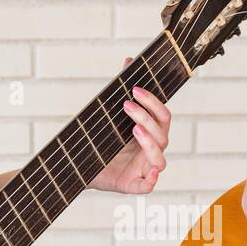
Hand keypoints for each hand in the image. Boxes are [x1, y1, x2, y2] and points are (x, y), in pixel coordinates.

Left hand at [88, 56, 170, 193]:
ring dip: (150, 143)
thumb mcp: (110, 116)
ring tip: (134, 130)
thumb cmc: (103, 142)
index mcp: (150, 133)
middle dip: (147, 117)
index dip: (153, 102)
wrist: (82, 167)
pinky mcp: (135, 185)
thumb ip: (121, 89)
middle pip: (162, 133)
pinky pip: (149, 185)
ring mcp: (145, 168)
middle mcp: (151, 150)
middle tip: (126, 105)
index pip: (163, 116)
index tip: (134, 89)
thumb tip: (129, 60)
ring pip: (160, 159)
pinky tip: (149, 171)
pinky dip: (151, 179)